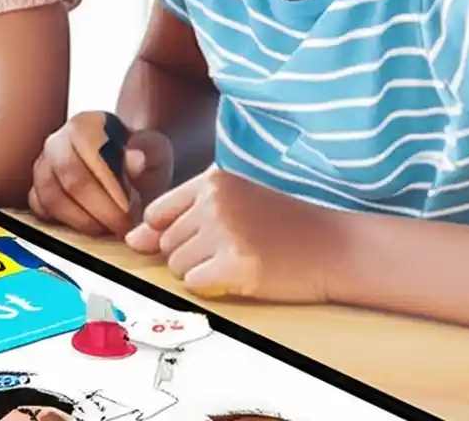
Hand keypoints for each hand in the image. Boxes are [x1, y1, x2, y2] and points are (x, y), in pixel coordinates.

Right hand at [29, 111, 173, 236]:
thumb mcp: (155, 150)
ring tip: (109, 227)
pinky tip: (91, 225)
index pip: (92, 157)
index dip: (113, 188)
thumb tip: (135, 161)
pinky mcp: (36, 190)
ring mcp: (42, 167)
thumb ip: (148, 152)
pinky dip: (66, 223)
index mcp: (85, 125)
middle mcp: (57, 142)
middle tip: (125, 227)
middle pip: (72, 182)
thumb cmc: (139, 157)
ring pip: (53, 199)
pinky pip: (41, 210)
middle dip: (102, 211)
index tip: (133, 209)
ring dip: (84, 221)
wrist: (126, 166)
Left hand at [124, 168, 342, 302]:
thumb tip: (132, 240)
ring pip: (177, 267)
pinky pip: (195, 285)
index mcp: (212, 180)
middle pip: (165, 244)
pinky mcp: (235, 265)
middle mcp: (215, 202)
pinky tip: (241, 275)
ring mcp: (225, 233)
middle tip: (232, 249)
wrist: (336, 247)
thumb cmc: (284, 224)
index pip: (156, 214)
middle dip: (190, 255)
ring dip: (201, 272)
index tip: (200, 238)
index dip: (171, 233)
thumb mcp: (232, 205)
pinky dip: (213, 288)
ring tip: (239, 259)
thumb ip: (178, 217)